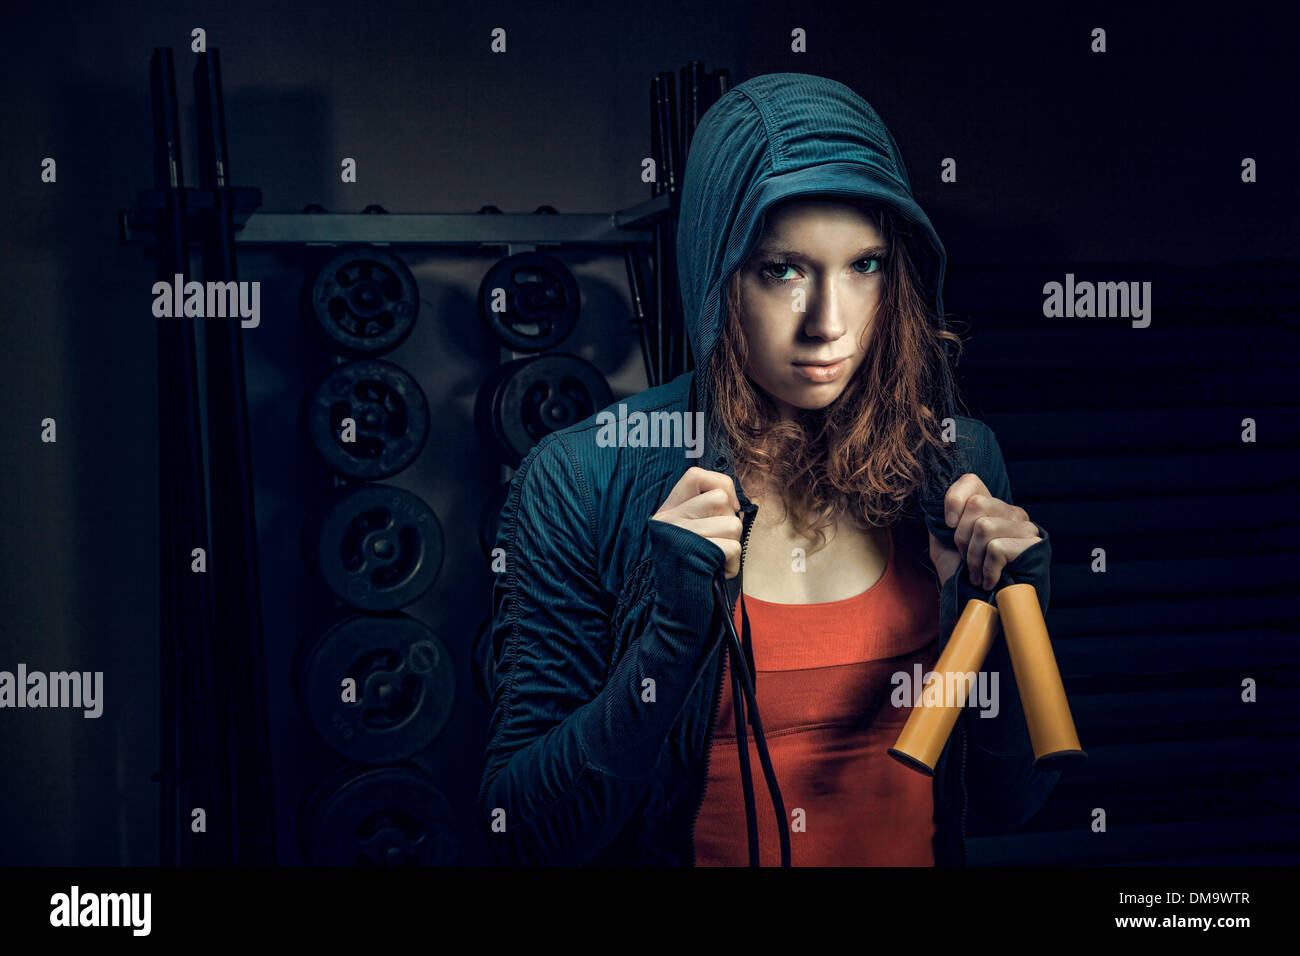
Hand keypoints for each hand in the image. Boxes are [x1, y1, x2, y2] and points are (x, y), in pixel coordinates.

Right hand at [651, 467, 743, 578]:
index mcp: (667, 511)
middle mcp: (669, 520)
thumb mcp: (686, 534)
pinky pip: (733, 547)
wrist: (676, 607)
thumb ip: (702, 512)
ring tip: (718, 558)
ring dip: (733, 544)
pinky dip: (733, 564)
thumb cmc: (688, 570)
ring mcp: (680, 537)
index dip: (720, 484)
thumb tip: (735, 503)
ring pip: (732, 524)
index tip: (728, 506)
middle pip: (720, 499)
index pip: (695, 475)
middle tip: (718, 542)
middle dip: (730, 522)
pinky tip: (719, 571)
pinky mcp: (693, 555)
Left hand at [926, 473, 1041, 590]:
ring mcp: (1026, 528)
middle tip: (966, 560)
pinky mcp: (1034, 547)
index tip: (948, 525)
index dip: (953, 499)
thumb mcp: (943, 543)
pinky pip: (997, 548)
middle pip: (976, 505)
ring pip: (985, 527)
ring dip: (974, 558)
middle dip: (961, 538)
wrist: (981, 609)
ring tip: (977, 574)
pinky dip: (987, 569)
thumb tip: (939, 500)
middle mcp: (1012, 513)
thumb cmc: (962, 577)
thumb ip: (943, 518)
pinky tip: (990, 581)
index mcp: (991, 507)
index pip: (971, 481)